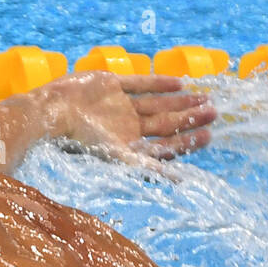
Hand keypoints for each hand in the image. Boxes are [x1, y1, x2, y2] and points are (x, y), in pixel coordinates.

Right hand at [41, 71, 215, 167]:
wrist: (52, 114)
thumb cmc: (81, 141)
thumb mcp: (119, 158)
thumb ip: (149, 167)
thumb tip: (181, 183)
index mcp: (127, 148)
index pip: (163, 146)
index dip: (186, 141)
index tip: (209, 135)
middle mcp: (126, 128)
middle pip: (165, 124)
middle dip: (189, 118)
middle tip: (215, 112)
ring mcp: (119, 106)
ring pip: (157, 103)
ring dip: (180, 102)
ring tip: (205, 98)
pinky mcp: (110, 84)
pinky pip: (139, 83)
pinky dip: (159, 83)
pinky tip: (180, 83)